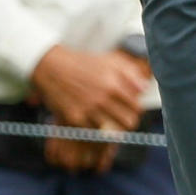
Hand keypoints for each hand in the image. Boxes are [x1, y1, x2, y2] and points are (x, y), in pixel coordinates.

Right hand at [28, 43, 153, 132]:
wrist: (51, 67)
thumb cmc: (82, 63)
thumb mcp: (108, 61)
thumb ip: (130, 73)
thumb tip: (145, 88)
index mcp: (112, 82)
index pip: (136, 107)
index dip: (135, 108)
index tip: (130, 107)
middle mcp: (102, 97)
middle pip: (128, 122)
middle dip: (127, 121)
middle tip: (121, 117)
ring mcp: (88, 109)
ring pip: (114, 132)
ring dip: (114, 128)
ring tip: (109, 121)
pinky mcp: (75, 119)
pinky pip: (94, 133)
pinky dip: (97, 131)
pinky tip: (94, 122)